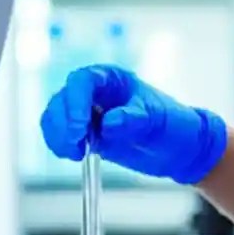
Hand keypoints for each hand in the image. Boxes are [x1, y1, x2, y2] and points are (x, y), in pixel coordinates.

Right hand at [40, 64, 227, 183]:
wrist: (178, 148)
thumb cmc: (172, 124)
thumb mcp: (157, 120)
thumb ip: (133, 119)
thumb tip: (108, 124)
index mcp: (112, 79)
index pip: (83, 81)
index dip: (76, 101)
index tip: (81, 127)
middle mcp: (94, 92)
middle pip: (63, 99)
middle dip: (64, 123)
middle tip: (77, 145)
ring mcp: (86, 113)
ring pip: (56, 117)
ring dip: (58, 135)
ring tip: (75, 153)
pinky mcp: (84, 134)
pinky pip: (60, 135)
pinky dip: (59, 144)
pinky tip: (73, 155)